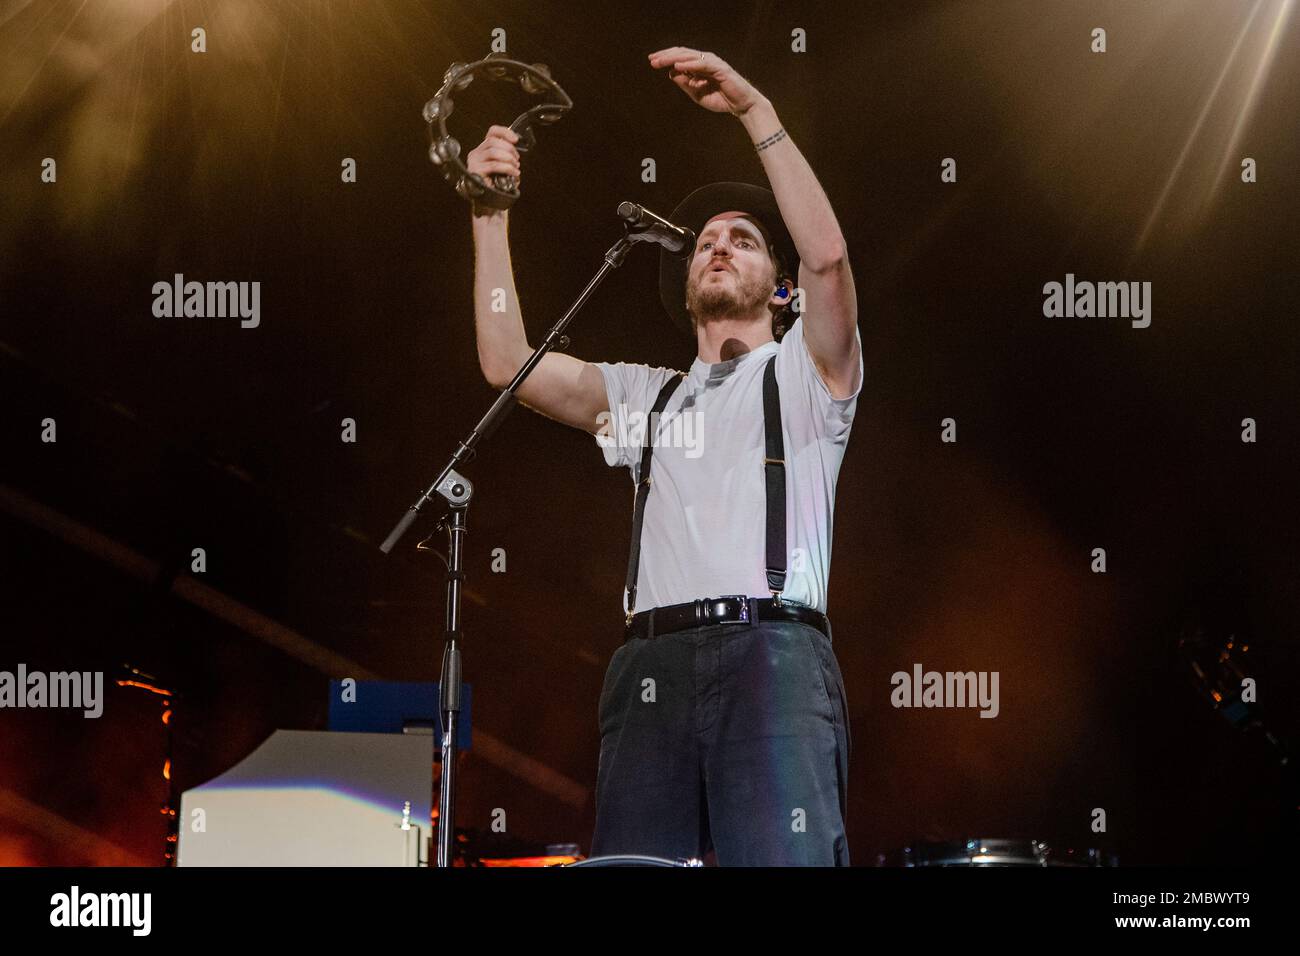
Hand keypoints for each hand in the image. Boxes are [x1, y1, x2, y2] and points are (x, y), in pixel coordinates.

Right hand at [465, 125, 520, 215]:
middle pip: (493, 141)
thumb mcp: (503, 167)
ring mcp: (474, 162)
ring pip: (493, 151)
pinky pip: (494, 165)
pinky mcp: (475, 171)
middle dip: (509, 149)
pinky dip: (507, 168)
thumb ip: (506, 155)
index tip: (516, 139)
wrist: (490, 204)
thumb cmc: (498, 186)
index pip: (491, 132)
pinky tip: (514, 173)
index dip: (504, 132)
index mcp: (483, 149)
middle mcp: (476, 153)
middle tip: (517, 161)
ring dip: (508, 159)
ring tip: (515, 168)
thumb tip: (515, 146)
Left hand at [647, 47, 766, 116]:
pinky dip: (690, 65)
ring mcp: (713, 63)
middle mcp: (705, 60)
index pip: (680, 57)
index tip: (651, 61)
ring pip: (690, 56)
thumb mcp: (697, 94)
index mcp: (700, 65)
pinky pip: (703, 64)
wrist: (740, 105)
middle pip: (682, 53)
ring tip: (661, 62)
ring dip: (674, 58)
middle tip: (652, 60)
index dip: (666, 58)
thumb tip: (671, 73)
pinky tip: (678, 66)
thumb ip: (685, 84)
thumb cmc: (720, 99)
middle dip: (666, 56)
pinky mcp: (720, 68)